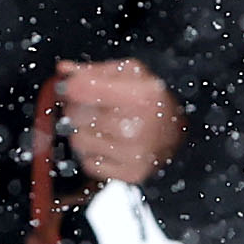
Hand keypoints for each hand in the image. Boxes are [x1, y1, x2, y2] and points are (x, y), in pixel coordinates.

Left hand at [51, 59, 184, 187]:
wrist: (178, 134)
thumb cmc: (152, 101)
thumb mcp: (130, 73)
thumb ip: (94, 70)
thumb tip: (65, 70)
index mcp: (140, 96)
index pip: (84, 89)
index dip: (70, 86)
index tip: (67, 86)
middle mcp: (136, 127)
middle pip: (76, 115)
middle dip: (76, 108)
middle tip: (89, 105)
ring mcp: (133, 154)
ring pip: (78, 141)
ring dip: (83, 132)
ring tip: (101, 126)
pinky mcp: (130, 173)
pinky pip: (89, 163)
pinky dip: (94, 154)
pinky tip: (109, 144)